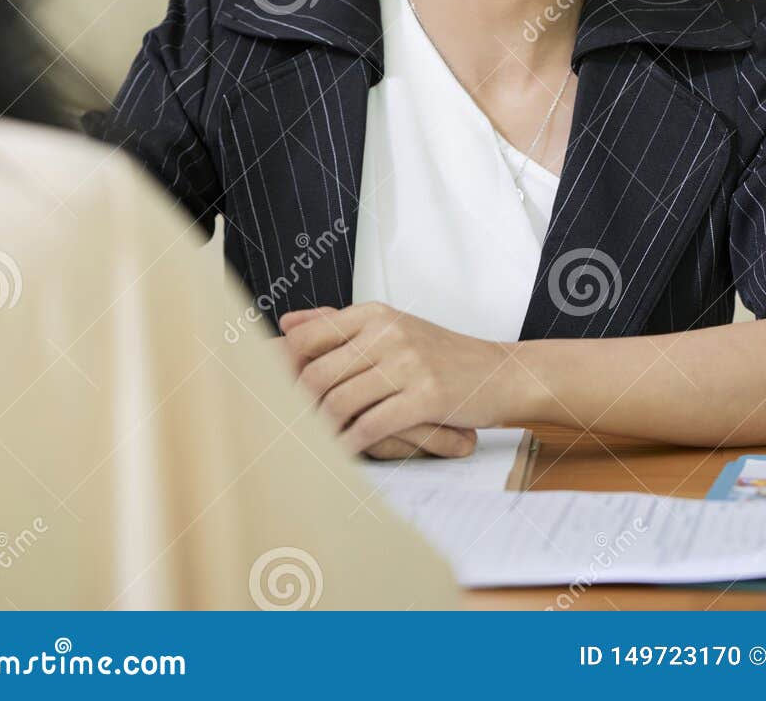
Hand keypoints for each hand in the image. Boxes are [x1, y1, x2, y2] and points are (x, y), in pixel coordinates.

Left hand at [279, 302, 508, 454]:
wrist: (497, 371)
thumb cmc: (438, 354)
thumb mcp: (390, 326)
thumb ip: (336, 324)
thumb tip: (285, 322)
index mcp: (374, 314)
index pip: (307, 338)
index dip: (280, 369)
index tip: (268, 394)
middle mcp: (387, 332)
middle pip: (317, 373)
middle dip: (294, 407)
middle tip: (282, 431)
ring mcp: (408, 363)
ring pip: (340, 401)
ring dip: (319, 430)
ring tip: (308, 446)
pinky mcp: (426, 396)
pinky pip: (373, 425)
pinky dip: (351, 443)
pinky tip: (343, 452)